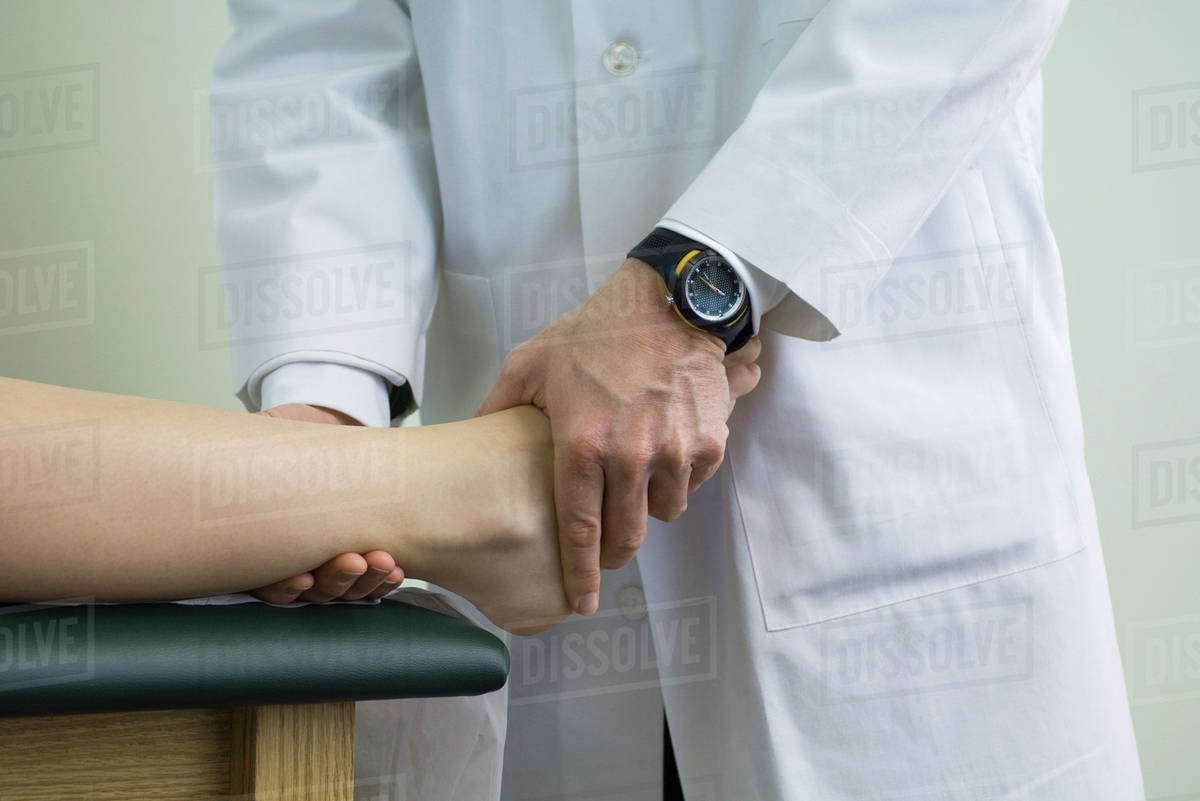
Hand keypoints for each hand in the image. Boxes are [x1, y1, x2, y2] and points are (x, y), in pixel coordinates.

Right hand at [249, 403, 404, 603]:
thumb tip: (234, 454)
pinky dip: (385, 580)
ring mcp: (331, 559)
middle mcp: (296, 558)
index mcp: (263, 541)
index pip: (267, 583)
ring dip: (366, 581)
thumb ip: (251, 453)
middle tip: (355, 561)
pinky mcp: (363, 551)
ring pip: (346, 590)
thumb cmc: (289, 440)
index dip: (284, 587)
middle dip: (336, 580)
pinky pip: (374, 580)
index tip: (304, 578)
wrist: (329, 430)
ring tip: (384, 561)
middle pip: (312, 591)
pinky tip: (396, 570)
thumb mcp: (264, 438)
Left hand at [475, 258, 762, 614]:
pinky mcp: (709, 442)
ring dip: (648, 504)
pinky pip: (692, 483)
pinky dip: (679, 475)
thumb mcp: (531, 363)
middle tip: (607, 542)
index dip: (580, 576)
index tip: (582, 603)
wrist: (668, 303)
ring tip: (634, 472)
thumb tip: (467, 437)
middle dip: (615, 548)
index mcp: (582, 446)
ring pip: (664, 512)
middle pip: (627, 536)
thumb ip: (496, 409)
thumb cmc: (596, 332)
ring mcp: (675, 452)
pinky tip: (662, 445)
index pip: (579, 532)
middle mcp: (630, 457)